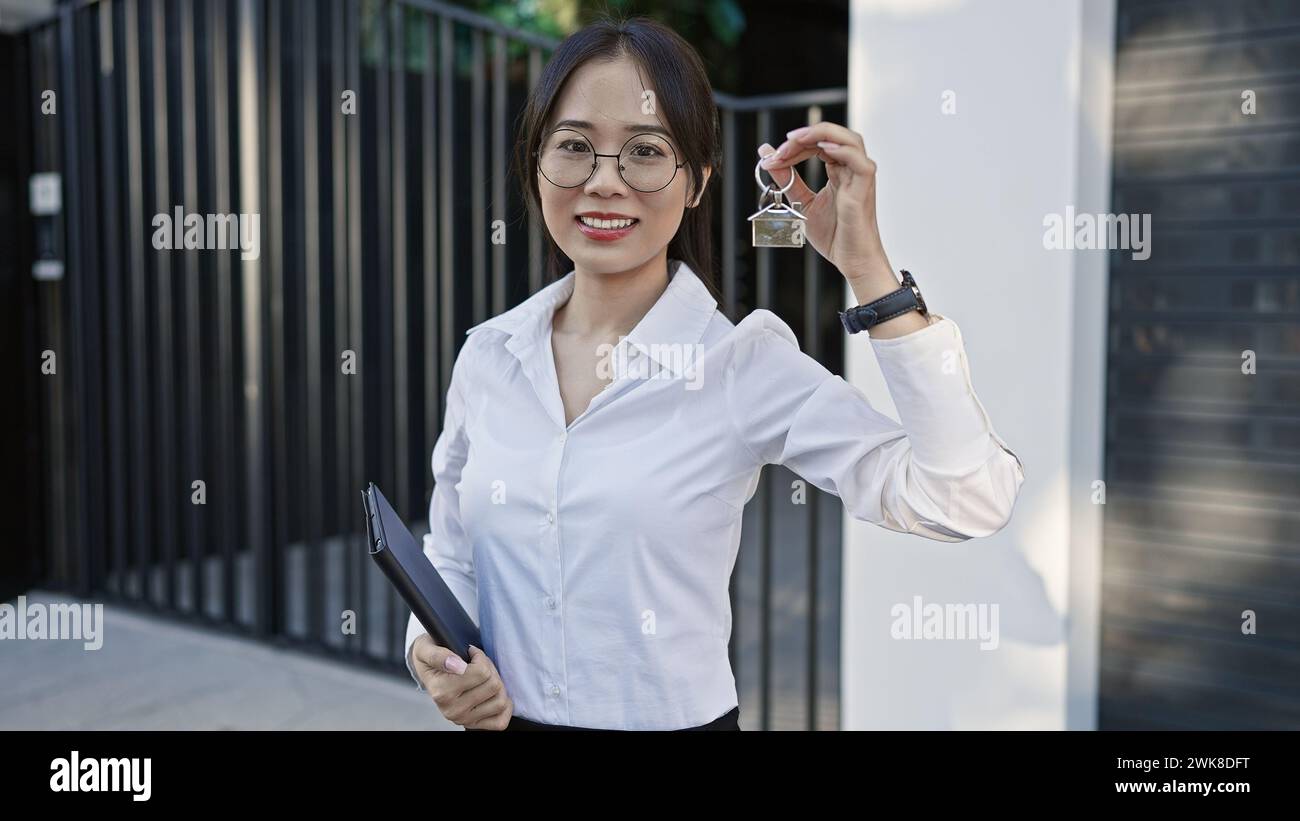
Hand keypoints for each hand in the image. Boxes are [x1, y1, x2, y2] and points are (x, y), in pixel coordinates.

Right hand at [409, 633, 512, 730]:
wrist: (427, 673)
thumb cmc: (429, 659)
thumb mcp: (426, 649)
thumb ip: (438, 656)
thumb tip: (456, 665)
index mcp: (441, 692)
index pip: (481, 672)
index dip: (480, 657)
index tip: (471, 654)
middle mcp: (452, 710)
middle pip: (493, 685)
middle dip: (489, 670)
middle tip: (478, 665)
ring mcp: (463, 720)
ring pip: (501, 701)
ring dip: (498, 686)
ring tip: (484, 678)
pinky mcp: (473, 725)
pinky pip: (500, 721)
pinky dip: (504, 707)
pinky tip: (493, 694)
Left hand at [757, 121, 894, 285]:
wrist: (851, 260)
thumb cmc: (834, 235)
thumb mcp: (801, 202)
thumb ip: (787, 180)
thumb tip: (766, 155)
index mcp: (839, 170)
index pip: (818, 144)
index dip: (795, 146)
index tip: (771, 157)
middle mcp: (852, 169)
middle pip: (834, 135)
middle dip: (805, 136)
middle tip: (782, 146)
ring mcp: (860, 178)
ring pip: (850, 140)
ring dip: (821, 135)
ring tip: (796, 140)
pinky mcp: (864, 189)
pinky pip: (859, 161)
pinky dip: (842, 150)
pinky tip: (822, 148)